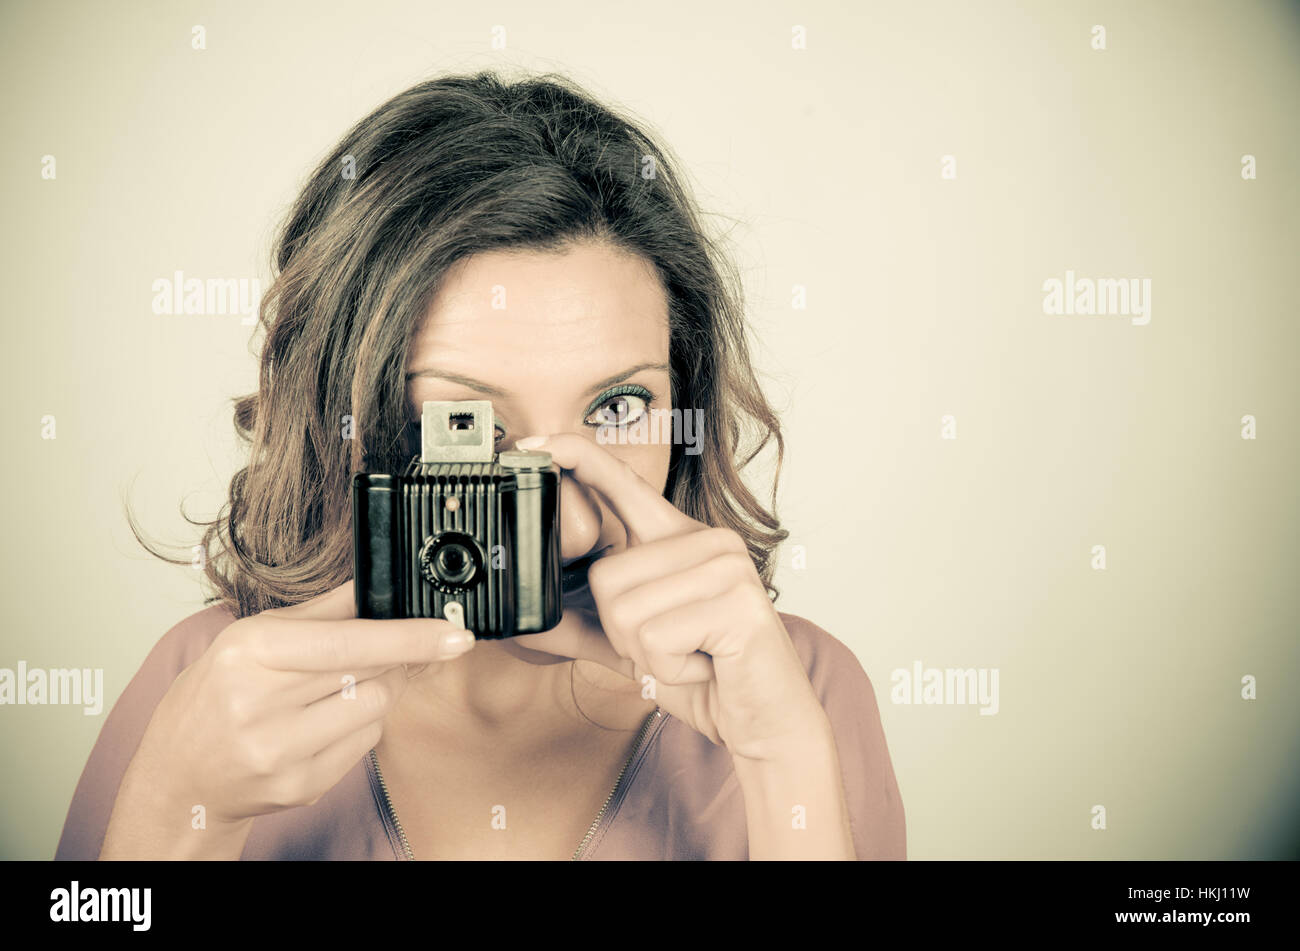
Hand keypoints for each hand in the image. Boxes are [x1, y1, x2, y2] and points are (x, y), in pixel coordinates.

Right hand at [125, 581, 475, 827]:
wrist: (180, 775)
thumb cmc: (217, 694)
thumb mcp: (255, 636)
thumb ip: (324, 610)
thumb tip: (380, 581)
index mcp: (252, 653)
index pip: (350, 643)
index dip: (411, 637)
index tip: (457, 635)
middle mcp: (262, 705)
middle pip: (372, 673)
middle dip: (403, 657)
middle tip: (416, 646)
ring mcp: (282, 753)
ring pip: (376, 709)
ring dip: (381, 690)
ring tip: (347, 684)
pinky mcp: (301, 786)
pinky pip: (365, 745)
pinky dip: (362, 725)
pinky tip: (329, 719)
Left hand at [511, 433, 831, 762]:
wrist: (769, 720)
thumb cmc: (706, 674)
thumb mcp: (631, 646)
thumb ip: (582, 626)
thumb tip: (521, 622)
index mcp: (678, 538)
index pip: (620, 482)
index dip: (574, 457)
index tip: (533, 445)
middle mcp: (706, 539)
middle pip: (604, 576)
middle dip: (622, 633)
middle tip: (670, 646)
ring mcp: (726, 566)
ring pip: (625, 611)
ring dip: (647, 655)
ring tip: (690, 654)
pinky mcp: (739, 603)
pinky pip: (656, 640)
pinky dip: (670, 669)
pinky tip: (705, 665)